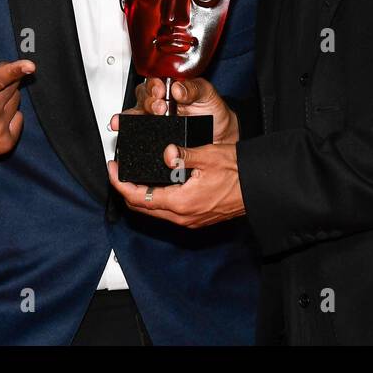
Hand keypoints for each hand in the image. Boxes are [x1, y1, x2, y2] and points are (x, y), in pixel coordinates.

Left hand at [108, 143, 244, 227]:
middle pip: (142, 207)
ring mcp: (189, 220)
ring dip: (141, 194)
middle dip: (126, 189)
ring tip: (135, 174)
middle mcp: (182, 216)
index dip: (120, 184)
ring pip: (154, 210)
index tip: (112, 170)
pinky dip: (156, 198)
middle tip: (119, 170)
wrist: (259, 188)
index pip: (139, 197)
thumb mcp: (208, 156)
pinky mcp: (196, 218)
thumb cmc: (238, 173)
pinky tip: (157, 182)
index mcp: (181, 203)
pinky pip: (168, 211)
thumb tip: (165, 152)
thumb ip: (182, 154)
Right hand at [124, 77, 239, 143]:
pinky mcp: (155, 137)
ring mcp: (155, 121)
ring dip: (132, 116)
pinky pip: (138, 133)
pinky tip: (125, 131)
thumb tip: (178, 87)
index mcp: (170, 89)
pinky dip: (129, 131)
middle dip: (147, 101)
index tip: (161, 90)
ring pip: (135, 115)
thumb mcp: (208, 94)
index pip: (155, 83)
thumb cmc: (213, 112)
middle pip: (142, 98)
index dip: (154, 85)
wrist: (221, 138)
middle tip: (159, 107)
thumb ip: (195, 88)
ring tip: (135, 119)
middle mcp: (160, 103)